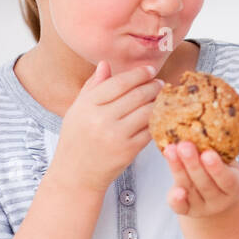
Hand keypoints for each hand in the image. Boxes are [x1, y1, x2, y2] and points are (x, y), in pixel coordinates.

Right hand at [50, 60, 163, 192]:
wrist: (76, 175)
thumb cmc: (76, 140)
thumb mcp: (77, 110)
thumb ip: (92, 86)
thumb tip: (105, 63)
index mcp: (87, 105)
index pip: (119, 82)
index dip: (138, 74)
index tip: (150, 69)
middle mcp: (100, 119)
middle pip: (136, 95)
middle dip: (153, 86)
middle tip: (160, 83)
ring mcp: (116, 135)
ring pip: (147, 111)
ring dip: (158, 102)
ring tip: (162, 98)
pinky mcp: (128, 150)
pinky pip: (150, 130)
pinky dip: (157, 122)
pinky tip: (160, 116)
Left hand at [163, 140, 238, 218]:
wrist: (215, 196)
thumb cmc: (220, 169)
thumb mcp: (227, 160)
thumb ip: (220, 148)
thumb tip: (212, 117)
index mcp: (234, 185)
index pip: (226, 179)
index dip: (216, 168)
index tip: (208, 152)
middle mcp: (219, 199)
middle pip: (205, 184)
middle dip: (193, 164)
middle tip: (184, 145)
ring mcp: (203, 207)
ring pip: (189, 189)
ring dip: (178, 169)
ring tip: (170, 150)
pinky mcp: (188, 211)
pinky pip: (180, 208)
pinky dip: (176, 200)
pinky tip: (174, 190)